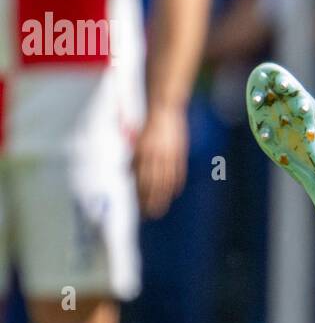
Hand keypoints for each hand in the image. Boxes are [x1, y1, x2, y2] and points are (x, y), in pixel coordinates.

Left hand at [133, 104, 188, 218]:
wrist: (165, 108)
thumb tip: (127, 172)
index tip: (138, 207)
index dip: (139, 195)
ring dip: (163, 196)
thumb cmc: (148, 124)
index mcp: (142, 152)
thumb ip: (133, 157)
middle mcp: (155, 155)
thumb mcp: (136, 140)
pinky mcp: (179, 151)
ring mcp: (169, 154)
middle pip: (153, 184)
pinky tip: (175, 192)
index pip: (140, 179)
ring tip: (162, 208)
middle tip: (150, 214)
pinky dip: (176, 183)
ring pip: (166, 180)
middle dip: (151, 201)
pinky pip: (178, 171)